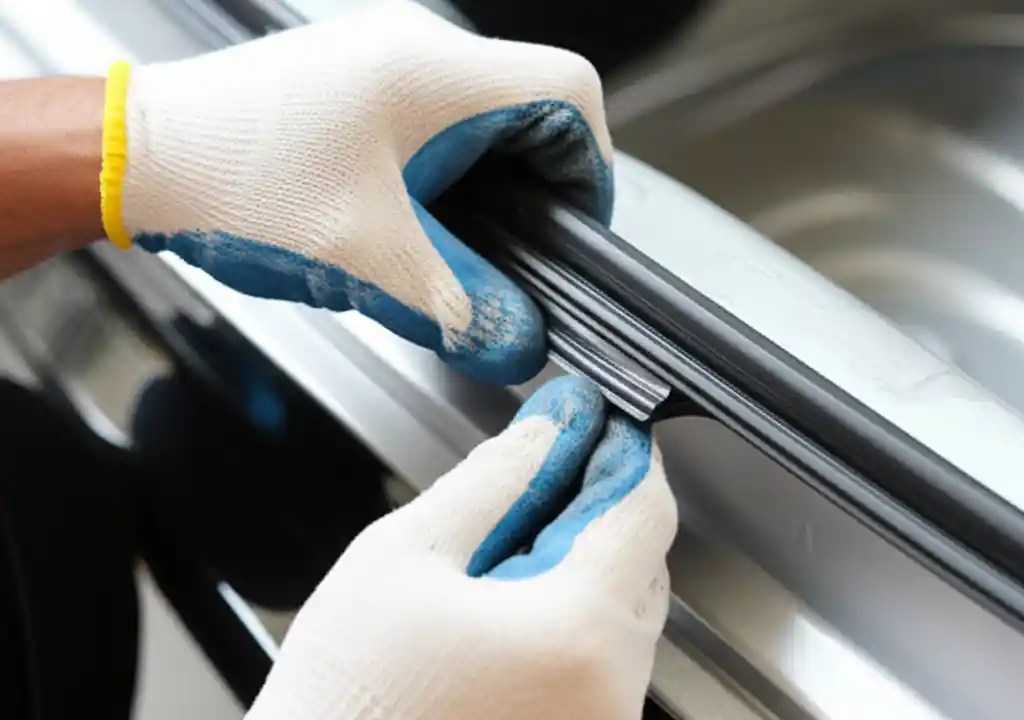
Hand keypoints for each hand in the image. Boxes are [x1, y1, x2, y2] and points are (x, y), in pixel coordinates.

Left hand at [106, 1, 611, 383]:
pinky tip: (421, 215)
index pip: (570, 92)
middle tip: (526, 246)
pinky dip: (453, 163)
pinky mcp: (358, 77)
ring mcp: (384, 55)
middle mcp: (416, 47)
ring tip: (470, 237)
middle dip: (544, 179)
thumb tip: (520, 339)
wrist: (145, 157)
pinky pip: (440, 111)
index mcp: (435, 74)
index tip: (575, 225)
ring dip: (496, 173)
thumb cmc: (236, 182)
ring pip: (487, 108)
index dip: (591, 165)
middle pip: (535, 100)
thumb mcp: (367, 258)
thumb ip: (460, 305)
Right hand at [245, 377, 677, 719]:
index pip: (646, 513)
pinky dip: (570, 625)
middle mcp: (610, 692)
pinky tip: (506, 614)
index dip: (624, 455)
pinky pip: (602, 666)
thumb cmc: (346, 703)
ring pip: (624, 617)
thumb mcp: (403, 558)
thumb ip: (492, 481)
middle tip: (542, 477)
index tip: (598, 425)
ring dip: (583, 571)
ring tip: (502, 558)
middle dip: (599, 511)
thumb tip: (548, 430)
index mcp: (579, 634)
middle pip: (645, 565)